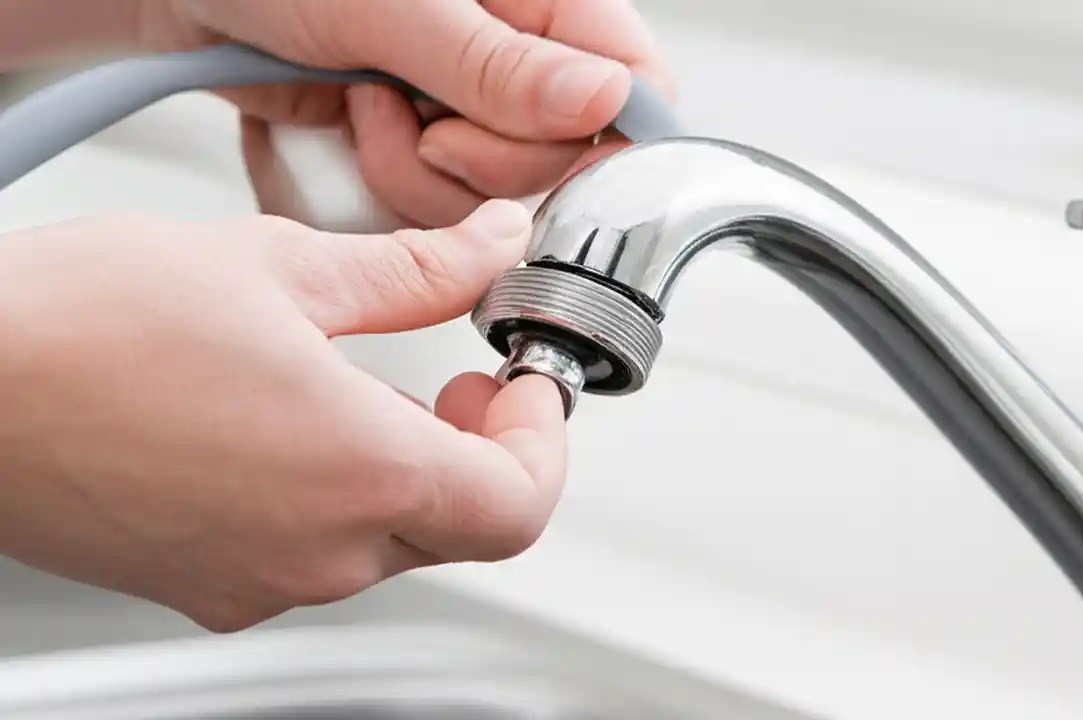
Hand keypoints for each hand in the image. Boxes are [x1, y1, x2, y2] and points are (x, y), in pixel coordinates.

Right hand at [0, 200, 566, 631]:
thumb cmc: (82, 329)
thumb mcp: (283, 268)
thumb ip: (414, 272)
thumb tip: (488, 250)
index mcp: (357, 473)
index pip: (520, 505)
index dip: (541, 443)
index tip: (519, 386)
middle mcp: (316, 551)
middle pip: (462, 526)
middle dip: (480, 450)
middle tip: (457, 377)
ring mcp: (257, 581)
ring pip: (390, 543)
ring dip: (408, 471)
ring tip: (365, 390)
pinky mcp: (206, 587)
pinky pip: (313, 556)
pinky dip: (336, 499)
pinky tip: (293, 430)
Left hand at [136, 0, 675, 226]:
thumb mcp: (394, 4)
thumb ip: (500, 64)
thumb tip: (607, 101)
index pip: (637, 83)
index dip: (607, 140)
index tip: (542, 155)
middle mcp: (520, 54)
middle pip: (566, 158)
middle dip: (481, 160)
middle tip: (422, 117)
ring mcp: (472, 102)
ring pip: (501, 193)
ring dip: (422, 172)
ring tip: (370, 104)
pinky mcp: (426, 140)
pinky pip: (441, 204)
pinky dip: (392, 181)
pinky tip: (358, 123)